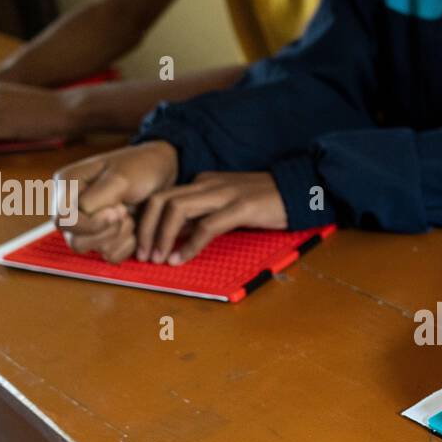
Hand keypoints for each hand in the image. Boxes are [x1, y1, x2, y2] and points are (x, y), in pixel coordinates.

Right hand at [53, 142, 178, 263]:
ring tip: (130, 215)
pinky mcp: (102, 237)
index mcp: (67, 185)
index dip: (90, 223)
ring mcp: (85, 225)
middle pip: (74, 240)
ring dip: (118, 237)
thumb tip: (83, 215)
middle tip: (126, 212)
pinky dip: (126, 246)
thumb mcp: (120, 178)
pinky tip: (135, 228)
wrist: (161, 174)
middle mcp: (71, 206)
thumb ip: (97, 198)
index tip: (119, 210)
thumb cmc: (140, 168)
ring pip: (92, 250)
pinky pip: (109, 256)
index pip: (62, 220)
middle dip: (106, 231)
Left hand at [134, 171, 286, 264]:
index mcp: (203, 181)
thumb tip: (177, 235)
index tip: (141, 246)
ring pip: (176, 209)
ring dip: (162, 236)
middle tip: (142, 256)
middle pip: (160, 200)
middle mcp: (207, 183)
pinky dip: (190, 245)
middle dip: (145, 229)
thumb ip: (203, 214)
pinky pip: (206, 226)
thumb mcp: (227, 204)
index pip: (162, 196)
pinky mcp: (241, 207)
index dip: (146, 222)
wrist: (301, 189)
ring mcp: (224, 193)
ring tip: (158, 259)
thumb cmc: (266, 201)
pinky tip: (182, 260)